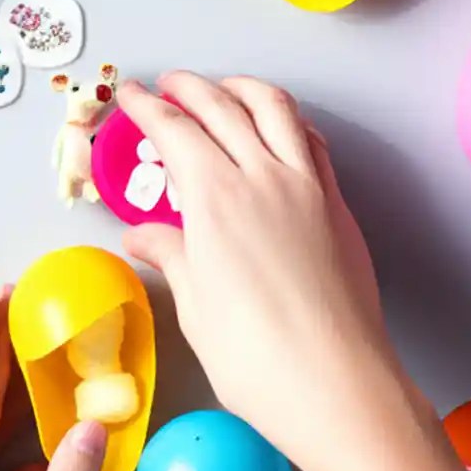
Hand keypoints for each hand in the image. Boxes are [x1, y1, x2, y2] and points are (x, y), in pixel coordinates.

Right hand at [119, 73, 470, 470]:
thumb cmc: (255, 359)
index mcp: (216, 199)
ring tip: (222, 89)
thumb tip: (140, 235)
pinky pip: (312, 141)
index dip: (147, 107)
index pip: (174, 130)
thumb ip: (172, 255)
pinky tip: (279, 130)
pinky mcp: (338, 206)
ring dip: (242, 88)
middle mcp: (263, 177)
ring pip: (275, 108)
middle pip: (222, 106)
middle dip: (190, 87)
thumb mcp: (197, 307)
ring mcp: (308, 187)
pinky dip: (288, 120)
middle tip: (168, 85)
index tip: (131, 95)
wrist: (338, 385)